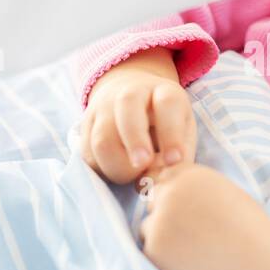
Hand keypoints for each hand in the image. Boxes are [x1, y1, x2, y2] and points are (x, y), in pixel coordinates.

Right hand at [78, 47, 196, 183]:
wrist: (132, 97)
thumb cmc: (165, 120)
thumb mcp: (183, 129)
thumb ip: (179, 152)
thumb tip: (158, 178)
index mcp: (163, 91)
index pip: (167, 104)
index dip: (171, 134)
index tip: (174, 160)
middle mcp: (131, 93)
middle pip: (127, 114)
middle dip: (135, 142)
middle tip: (144, 165)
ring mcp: (104, 107)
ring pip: (102, 138)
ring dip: (117, 165)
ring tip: (133, 177)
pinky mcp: (86, 126)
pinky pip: (88, 153)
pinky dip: (103, 169)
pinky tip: (118, 172)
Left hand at [137, 162, 269, 269]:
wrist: (257, 262)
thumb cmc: (250, 232)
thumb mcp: (226, 194)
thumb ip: (197, 188)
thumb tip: (171, 190)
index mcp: (191, 175)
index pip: (166, 178)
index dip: (175, 197)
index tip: (189, 214)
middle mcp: (171, 192)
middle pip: (153, 201)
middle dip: (165, 216)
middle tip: (192, 236)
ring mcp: (160, 219)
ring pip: (148, 227)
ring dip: (163, 238)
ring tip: (196, 251)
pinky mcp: (154, 247)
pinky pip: (150, 252)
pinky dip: (165, 260)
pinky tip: (191, 264)